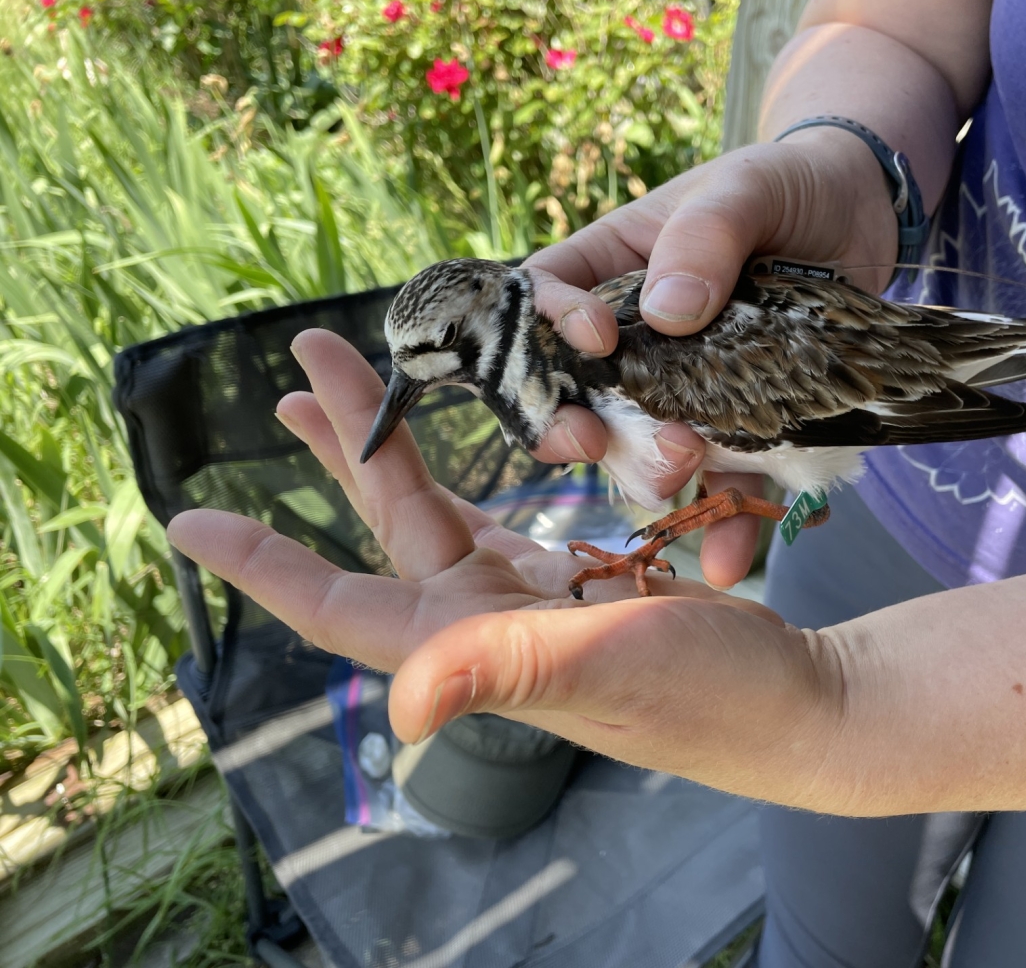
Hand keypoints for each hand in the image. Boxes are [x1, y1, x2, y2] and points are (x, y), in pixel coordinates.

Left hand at [166, 329, 851, 806]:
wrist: (786, 697)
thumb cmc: (702, 695)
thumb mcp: (604, 669)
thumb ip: (504, 669)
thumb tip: (405, 703)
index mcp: (467, 646)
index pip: (339, 606)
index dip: (264, 563)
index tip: (192, 519)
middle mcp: (481, 624)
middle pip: (386, 526)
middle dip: (344, 445)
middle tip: (300, 369)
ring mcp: (524, 600)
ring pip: (438, 509)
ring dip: (398, 444)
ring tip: (359, 376)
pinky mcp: (569, 582)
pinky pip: (500, 514)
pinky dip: (474, 465)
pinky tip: (460, 430)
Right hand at [524, 133, 896, 588]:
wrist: (861, 217)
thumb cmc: (786, 185)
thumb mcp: (745, 188)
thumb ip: (705, 235)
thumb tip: (667, 310)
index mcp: (608, 269)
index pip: (540, 304)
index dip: (545, 332)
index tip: (596, 341)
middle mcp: (632, 339)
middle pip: (576, 395)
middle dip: (580, 428)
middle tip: (598, 443)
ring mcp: (683, 388)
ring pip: (639, 449)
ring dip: (649, 474)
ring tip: (685, 470)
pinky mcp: (739, 424)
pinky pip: (722, 479)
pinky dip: (724, 521)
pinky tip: (731, 557)